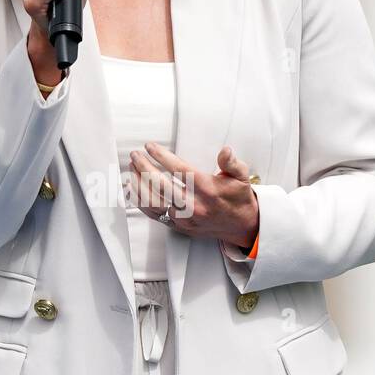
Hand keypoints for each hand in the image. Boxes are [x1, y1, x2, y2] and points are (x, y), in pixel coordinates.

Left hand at [127, 142, 259, 248]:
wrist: (241, 227)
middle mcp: (195, 206)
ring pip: (153, 201)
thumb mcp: (241, 177)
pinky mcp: (178, 226)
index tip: (150, 147)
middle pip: (161, 185)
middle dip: (144, 167)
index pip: (180, 171)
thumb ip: (231, 163)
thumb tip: (226, 151)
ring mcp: (184, 218)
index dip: (162, 157)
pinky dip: (140, 200)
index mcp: (209, 191)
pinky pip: (153, 214)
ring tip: (132, 167)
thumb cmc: (238, 199)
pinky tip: (134, 188)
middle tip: (135, 154)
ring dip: (138, 183)